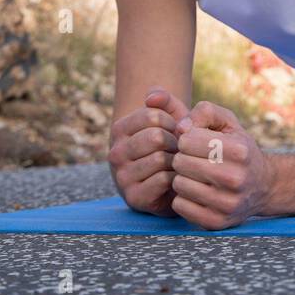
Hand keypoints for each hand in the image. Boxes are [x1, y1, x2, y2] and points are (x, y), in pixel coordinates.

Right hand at [108, 87, 187, 216]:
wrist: (168, 182)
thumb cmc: (171, 144)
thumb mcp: (170, 117)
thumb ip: (164, 99)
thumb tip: (151, 97)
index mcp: (119, 129)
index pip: (153, 115)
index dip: (172, 122)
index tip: (175, 131)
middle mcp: (115, 153)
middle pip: (157, 137)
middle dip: (176, 142)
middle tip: (179, 150)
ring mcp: (122, 177)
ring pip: (160, 159)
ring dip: (177, 161)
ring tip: (178, 163)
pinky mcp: (135, 197)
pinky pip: (164, 180)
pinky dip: (176, 178)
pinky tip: (176, 179)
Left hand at [171, 101, 274, 229]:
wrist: (263, 186)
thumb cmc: (238, 148)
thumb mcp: (228, 122)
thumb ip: (204, 111)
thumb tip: (180, 128)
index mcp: (239, 151)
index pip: (187, 140)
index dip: (187, 139)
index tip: (195, 143)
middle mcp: (235, 178)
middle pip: (181, 162)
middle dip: (182, 157)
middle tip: (193, 159)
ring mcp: (227, 204)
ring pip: (179, 185)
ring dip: (182, 177)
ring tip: (195, 175)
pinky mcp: (217, 222)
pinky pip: (179, 206)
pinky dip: (183, 197)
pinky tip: (196, 191)